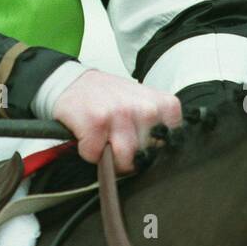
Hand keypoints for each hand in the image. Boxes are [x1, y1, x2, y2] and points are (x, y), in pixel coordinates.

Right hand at [51, 69, 182, 174]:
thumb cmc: (112, 98)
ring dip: (109, 156)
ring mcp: (121, 114)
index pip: (172, 148)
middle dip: (130, 156)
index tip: (141, 141)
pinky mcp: (97, 122)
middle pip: (147, 158)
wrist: (74, 82)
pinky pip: (97, 156)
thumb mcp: (145, 104)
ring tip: (103, 138)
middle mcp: (146, 108)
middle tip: (118, 137)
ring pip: (124, 161)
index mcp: (164, 105)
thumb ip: (159, 128)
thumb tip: (165, 164)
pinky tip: (89, 134)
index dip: (153, 151)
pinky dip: (88, 150)